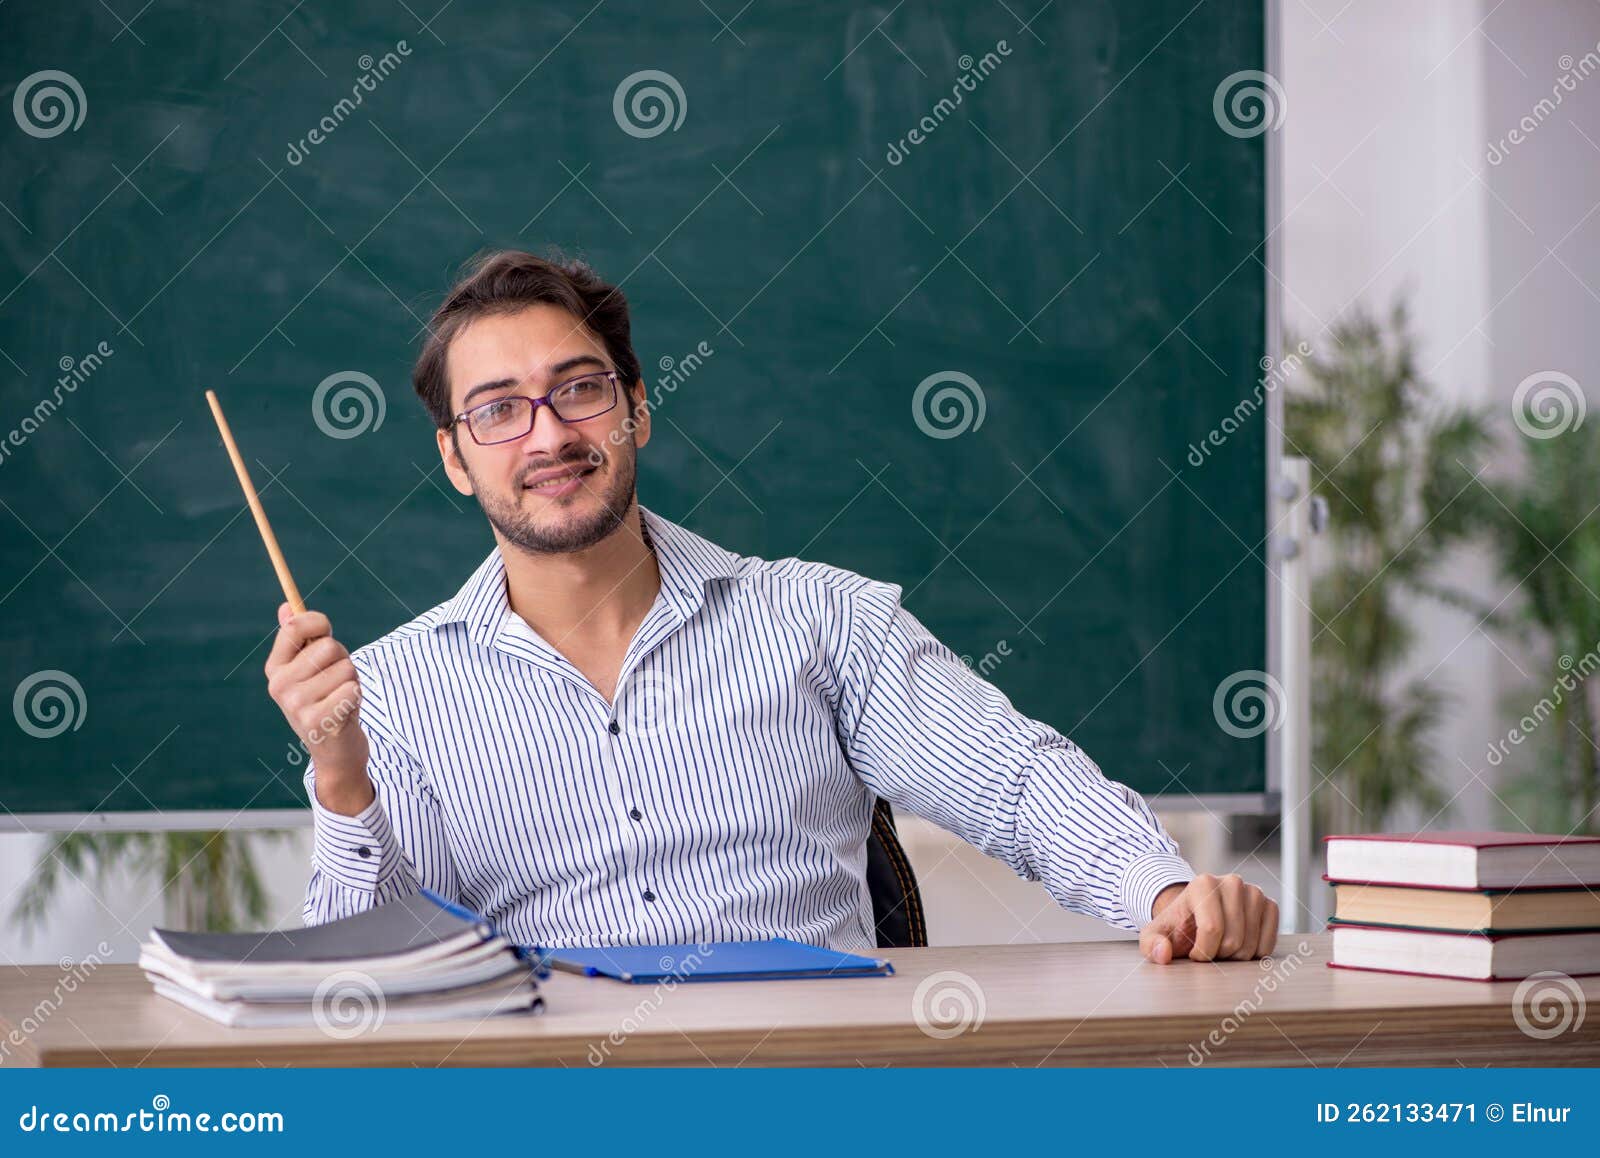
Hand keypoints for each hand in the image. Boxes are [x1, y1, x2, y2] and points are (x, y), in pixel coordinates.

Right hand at [264, 602, 373, 815]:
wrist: (336, 753)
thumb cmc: (328, 701)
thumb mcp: (311, 671)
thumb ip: (299, 639)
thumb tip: (286, 606)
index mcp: (275, 669)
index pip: (295, 627)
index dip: (319, 622)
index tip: (327, 630)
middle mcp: (280, 686)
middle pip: (328, 646)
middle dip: (343, 659)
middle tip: (337, 681)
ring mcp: (296, 706)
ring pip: (345, 667)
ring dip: (352, 679)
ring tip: (342, 698)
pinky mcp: (318, 721)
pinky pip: (352, 688)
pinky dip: (356, 697)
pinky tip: (345, 712)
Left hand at [1139, 873, 1277, 963]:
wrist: (1196, 917)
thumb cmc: (1177, 927)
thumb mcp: (1155, 935)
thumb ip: (1151, 945)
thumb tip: (1162, 953)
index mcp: (1203, 883)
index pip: (1211, 929)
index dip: (1202, 952)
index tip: (1192, 952)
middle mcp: (1232, 882)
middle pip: (1233, 940)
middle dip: (1218, 955)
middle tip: (1207, 948)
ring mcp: (1254, 892)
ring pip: (1250, 945)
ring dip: (1235, 956)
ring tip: (1221, 945)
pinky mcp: (1270, 905)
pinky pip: (1268, 944)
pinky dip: (1254, 953)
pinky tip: (1239, 944)